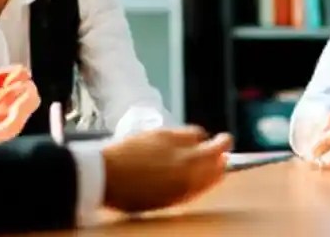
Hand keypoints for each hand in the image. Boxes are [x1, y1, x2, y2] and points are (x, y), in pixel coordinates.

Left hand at [100, 126, 232, 213]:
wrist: (105, 175)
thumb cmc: (132, 195)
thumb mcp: (166, 199)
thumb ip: (189, 188)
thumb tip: (206, 178)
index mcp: (189, 181)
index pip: (219, 170)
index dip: (223, 167)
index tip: (223, 166)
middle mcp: (188, 158)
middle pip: (220, 145)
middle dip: (223, 145)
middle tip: (221, 146)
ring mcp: (175, 141)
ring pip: (200, 134)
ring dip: (200, 139)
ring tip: (192, 145)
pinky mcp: (162, 130)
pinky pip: (181, 130)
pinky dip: (182, 135)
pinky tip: (173, 143)